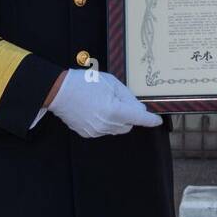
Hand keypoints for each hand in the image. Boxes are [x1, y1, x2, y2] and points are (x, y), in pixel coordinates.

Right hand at [47, 69, 162, 138]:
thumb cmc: (85, 82)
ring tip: (104, 104)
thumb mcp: (111, 83)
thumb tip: (139, 110)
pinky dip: (105, 122)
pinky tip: (94, 110)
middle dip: (130, 116)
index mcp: (114, 110)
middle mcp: (107, 124)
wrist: (59, 92)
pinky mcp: (88, 134)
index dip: (150, 120)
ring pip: (116, 129)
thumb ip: (128, 97)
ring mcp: (96, 131)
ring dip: (117, 119)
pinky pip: (104, 130)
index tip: (157, 121)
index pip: (139, 119)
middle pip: (128, 125)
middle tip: (119, 102)